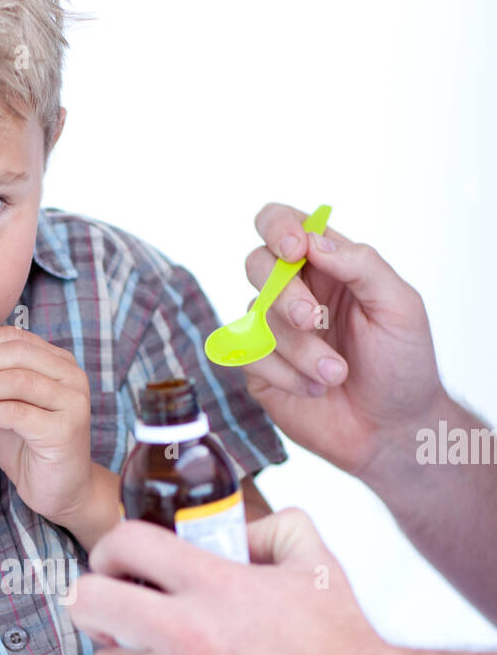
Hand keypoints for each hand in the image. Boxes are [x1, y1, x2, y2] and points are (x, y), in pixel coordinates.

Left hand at [0, 325, 93, 524]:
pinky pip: (14, 411)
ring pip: (14, 379)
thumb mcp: (6, 404)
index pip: (13, 337)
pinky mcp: (63, 430)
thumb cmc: (28, 446)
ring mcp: (71, 402)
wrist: (60, 491)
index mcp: (59, 362)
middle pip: (13, 352)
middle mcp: (71, 376)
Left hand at [64, 509, 397, 654]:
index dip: (112, 550)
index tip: (118, 565)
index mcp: (217, 585)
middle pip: (87, 602)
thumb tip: (228, 531)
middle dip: (94, 600)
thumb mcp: (315, 562)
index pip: (124, 543)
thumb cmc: (343, 643)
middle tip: (115, 608)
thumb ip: (271, 528)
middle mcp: (189, 635)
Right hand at [242, 203, 446, 480]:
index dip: (279, 227)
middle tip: (314, 320)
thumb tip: (315, 241)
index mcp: (328, 266)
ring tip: (336, 374)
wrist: (392, 431)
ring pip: (256, 318)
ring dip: (299, 349)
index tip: (295, 250)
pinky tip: (314, 389)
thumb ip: (362, 265)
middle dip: (283, 293)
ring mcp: (274, 332)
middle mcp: (296, 293)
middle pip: (257, 264)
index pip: (284, 223)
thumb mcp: (399, 306)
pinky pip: (250, 357)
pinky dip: (285, 374)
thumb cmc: (403, 366)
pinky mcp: (260, 371)